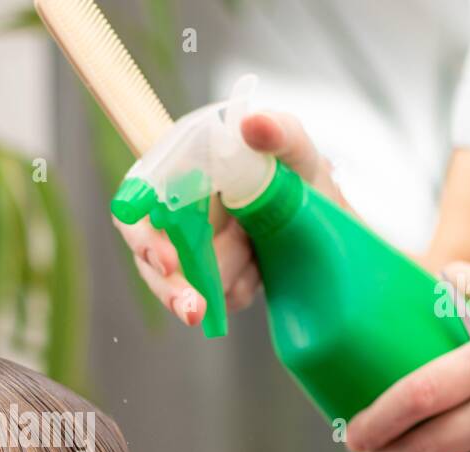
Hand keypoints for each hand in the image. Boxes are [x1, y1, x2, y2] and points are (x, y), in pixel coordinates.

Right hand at [111, 112, 348, 326]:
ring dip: (215, 285)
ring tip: (252, 269)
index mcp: (183, 172)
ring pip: (179, 283)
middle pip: (148, 254)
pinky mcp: (209, 277)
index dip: (142, 233)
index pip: (138, 201)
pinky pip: (210, 297)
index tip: (168, 261)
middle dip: (170, 286)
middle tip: (195, 309)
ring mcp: (191, 248)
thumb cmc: (301, 175)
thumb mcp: (297, 150)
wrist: (331, 222)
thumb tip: (254, 123)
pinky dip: (236, 290)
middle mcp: (177, 211)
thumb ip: (279, 131)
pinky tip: (259, 273)